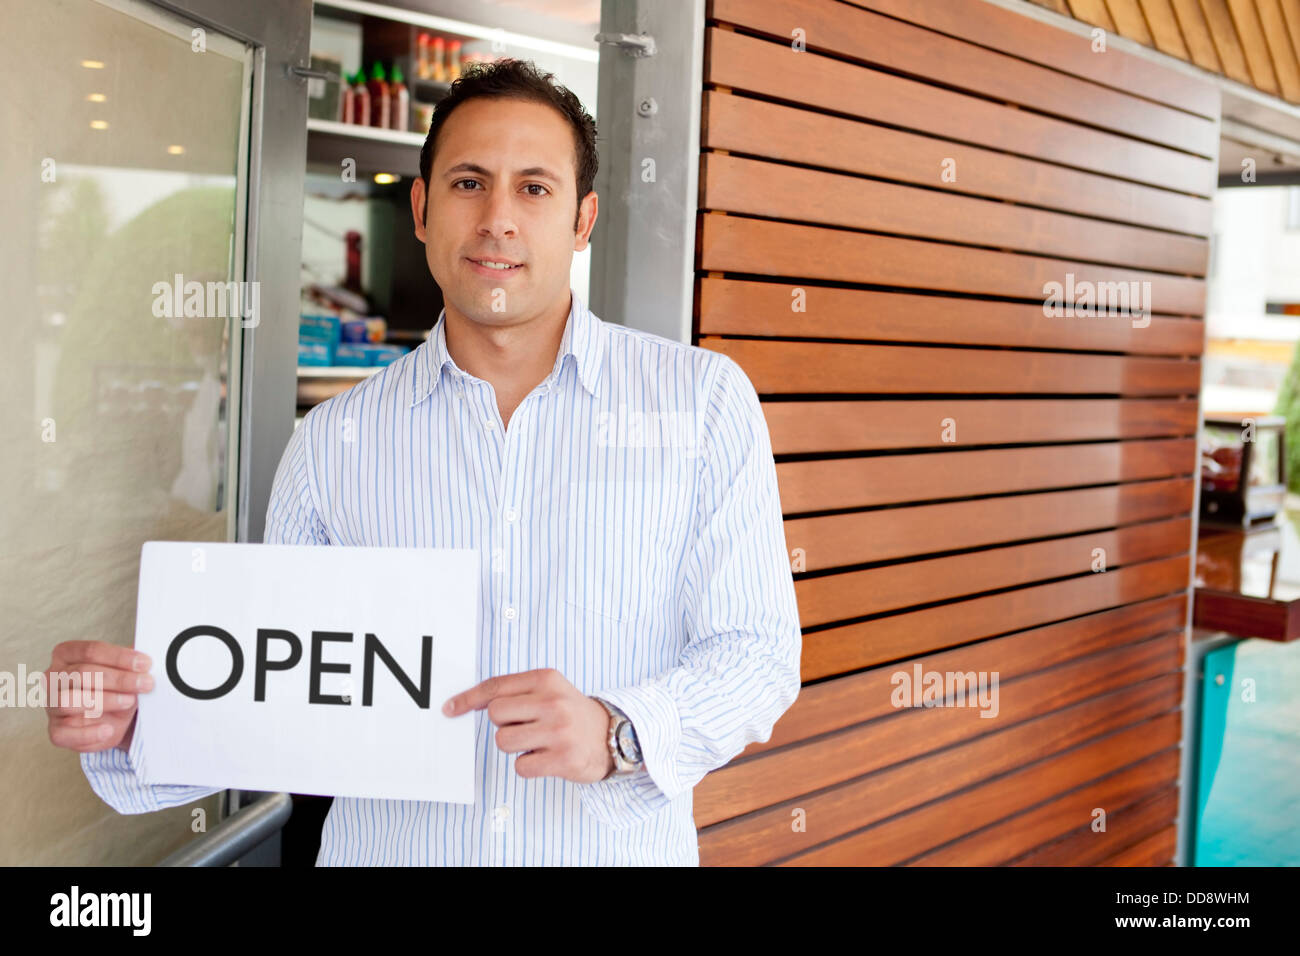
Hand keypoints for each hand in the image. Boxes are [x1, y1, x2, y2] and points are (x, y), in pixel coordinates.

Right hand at [44, 641, 153, 753]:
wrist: (116, 718)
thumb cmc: (118, 688)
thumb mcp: (126, 670)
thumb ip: (132, 661)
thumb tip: (147, 654)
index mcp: (67, 654)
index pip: (90, 651)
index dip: (119, 657)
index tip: (145, 664)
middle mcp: (54, 678)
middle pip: (81, 674)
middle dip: (118, 679)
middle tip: (146, 683)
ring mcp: (51, 705)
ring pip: (68, 700)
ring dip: (104, 701)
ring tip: (130, 701)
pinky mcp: (56, 730)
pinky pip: (64, 733)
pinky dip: (88, 733)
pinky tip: (109, 729)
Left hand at [443, 668, 613, 782]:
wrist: (613, 735)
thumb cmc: (571, 713)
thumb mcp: (550, 689)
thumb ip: (516, 692)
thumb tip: (469, 702)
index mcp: (547, 679)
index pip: (496, 686)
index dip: (469, 698)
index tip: (451, 708)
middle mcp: (553, 702)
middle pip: (496, 714)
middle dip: (504, 724)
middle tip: (525, 726)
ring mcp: (559, 731)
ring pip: (503, 741)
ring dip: (514, 746)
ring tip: (536, 741)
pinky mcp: (562, 759)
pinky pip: (520, 767)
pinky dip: (528, 765)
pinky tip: (546, 757)